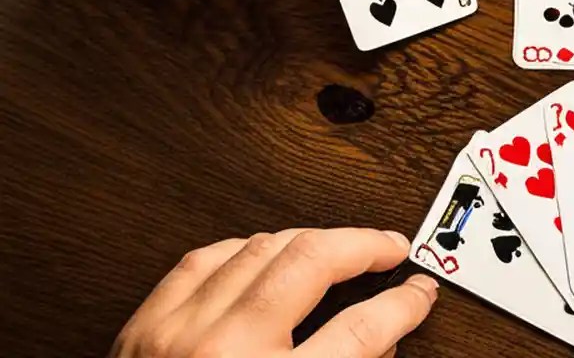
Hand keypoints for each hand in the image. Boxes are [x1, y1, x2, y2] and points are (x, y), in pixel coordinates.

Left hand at [111, 228, 436, 357]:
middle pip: (311, 262)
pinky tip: (267, 252)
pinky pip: (204, 260)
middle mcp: (223, 355)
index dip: (402, 306)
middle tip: (391, 247)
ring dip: (310, 239)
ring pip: (260, 248)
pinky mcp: (143, 329)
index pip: (360, 331)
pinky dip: (245, 249)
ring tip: (337, 245)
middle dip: (364, 245)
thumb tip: (382, 342)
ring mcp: (177, 334)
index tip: (419, 294)